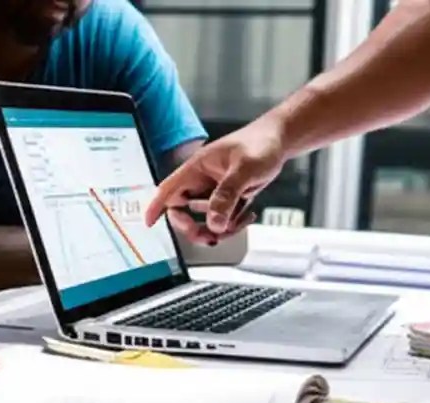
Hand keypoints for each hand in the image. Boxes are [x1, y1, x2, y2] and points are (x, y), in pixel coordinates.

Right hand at [145, 119, 286, 243]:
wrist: (279, 142)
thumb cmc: (260, 144)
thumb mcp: (244, 169)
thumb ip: (227, 196)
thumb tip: (213, 222)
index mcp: (197, 168)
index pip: (168, 189)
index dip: (156, 206)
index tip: (150, 223)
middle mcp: (202, 182)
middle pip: (183, 211)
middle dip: (194, 227)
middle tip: (210, 234)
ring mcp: (214, 192)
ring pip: (205, 220)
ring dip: (220, 228)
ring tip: (240, 220)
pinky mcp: (228, 200)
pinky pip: (222, 220)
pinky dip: (234, 224)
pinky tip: (248, 213)